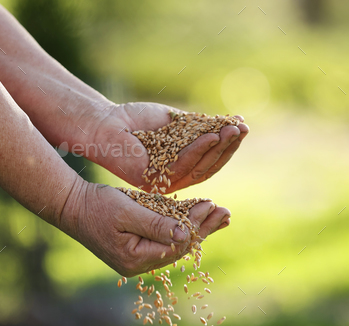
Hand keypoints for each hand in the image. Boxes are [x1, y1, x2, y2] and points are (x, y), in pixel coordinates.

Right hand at [59, 179, 230, 275]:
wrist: (72, 206)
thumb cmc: (96, 206)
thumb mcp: (127, 211)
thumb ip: (155, 224)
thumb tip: (184, 233)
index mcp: (136, 259)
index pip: (176, 244)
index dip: (196, 225)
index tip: (211, 204)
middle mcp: (139, 264)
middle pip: (180, 246)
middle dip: (204, 228)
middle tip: (226, 213)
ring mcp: (139, 257)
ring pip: (176, 242)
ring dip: (199, 227)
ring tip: (221, 215)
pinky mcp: (139, 246)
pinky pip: (167, 238)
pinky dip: (183, 226)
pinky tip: (198, 217)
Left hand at [87, 102, 248, 191]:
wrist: (105, 123)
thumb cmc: (137, 120)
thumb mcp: (176, 123)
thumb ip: (201, 128)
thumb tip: (234, 122)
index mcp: (182, 168)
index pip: (211, 160)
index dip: (229, 144)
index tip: (243, 126)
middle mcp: (176, 180)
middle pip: (209, 167)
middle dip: (228, 147)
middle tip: (243, 128)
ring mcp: (165, 183)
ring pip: (199, 168)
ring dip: (219, 148)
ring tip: (232, 129)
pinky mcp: (153, 180)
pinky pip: (181, 165)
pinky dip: (199, 149)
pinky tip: (211, 135)